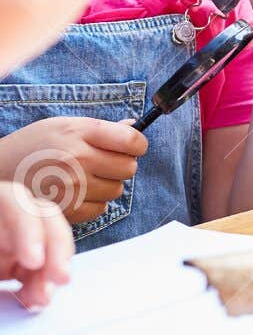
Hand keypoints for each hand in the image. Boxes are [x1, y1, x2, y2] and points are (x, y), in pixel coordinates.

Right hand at [0, 116, 146, 224]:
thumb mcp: (64, 126)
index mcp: (79, 132)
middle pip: (129, 167)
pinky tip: (74, 192)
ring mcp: (73, 185)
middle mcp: (77, 158)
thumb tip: (135, 127)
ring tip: (81, 177)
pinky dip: (93, 202)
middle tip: (100, 163)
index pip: (132, 141)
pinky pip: (102, 208)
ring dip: (106, 184)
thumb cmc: (33, 146)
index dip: (137, 145)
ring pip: (117, 190)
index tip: (130, 147)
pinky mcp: (68, 209)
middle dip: (120, 165)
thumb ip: (102, 128)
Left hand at [0, 180, 73, 310]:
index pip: (14, 202)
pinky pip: (42, 267)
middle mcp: (5, 220)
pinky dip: (44, 285)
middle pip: (44, 218)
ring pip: (50, 243)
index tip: (33, 262)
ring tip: (42, 299)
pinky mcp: (16, 261)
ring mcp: (12, 239)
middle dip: (57, 248)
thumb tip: (31, 266)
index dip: (30, 229)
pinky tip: (36, 299)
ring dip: (52, 272)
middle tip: (60, 279)